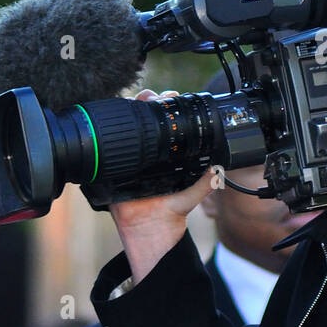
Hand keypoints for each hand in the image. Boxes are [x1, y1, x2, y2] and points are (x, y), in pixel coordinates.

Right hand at [110, 89, 216, 282]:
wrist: (150, 231)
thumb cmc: (170, 212)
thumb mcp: (191, 195)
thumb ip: (205, 183)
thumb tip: (219, 170)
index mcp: (165, 152)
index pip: (165, 120)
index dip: (166, 104)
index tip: (171, 95)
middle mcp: (147, 151)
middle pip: (143, 115)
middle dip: (147, 99)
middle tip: (154, 97)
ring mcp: (128, 157)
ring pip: (126, 124)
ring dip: (129, 107)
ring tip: (138, 100)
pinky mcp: (112, 167)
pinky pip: (107, 146)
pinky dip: (110, 131)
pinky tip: (116, 120)